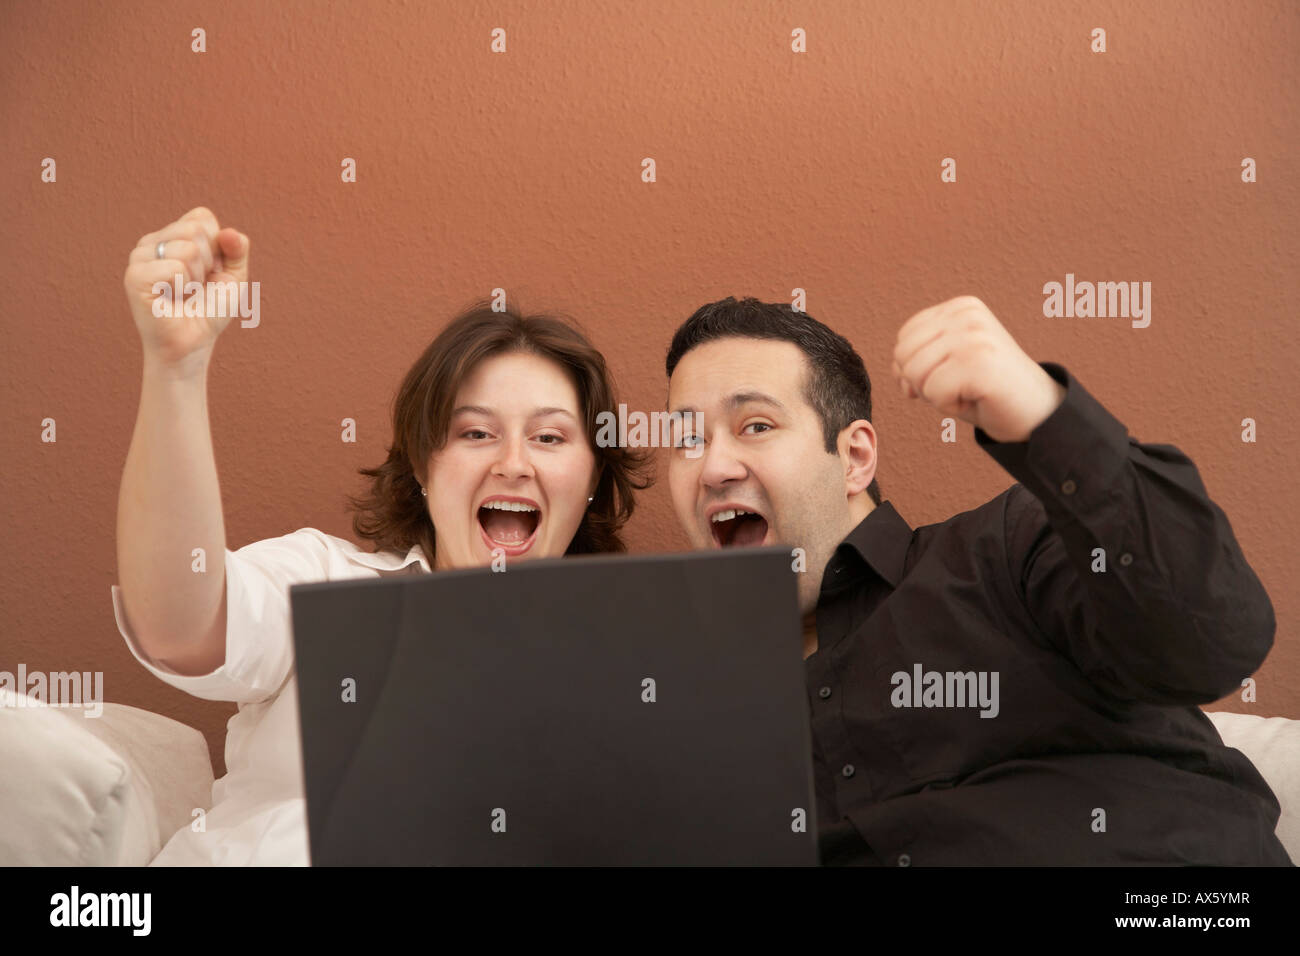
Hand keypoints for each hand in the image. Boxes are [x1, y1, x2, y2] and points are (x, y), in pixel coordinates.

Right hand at [123, 207, 249, 373]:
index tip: (208, 272)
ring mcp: (140, 257)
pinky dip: (183, 287)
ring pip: (187, 248)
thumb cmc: (208, 310)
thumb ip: (238, 249)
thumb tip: (229, 232)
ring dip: (195, 278)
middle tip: (194, 286)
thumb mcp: (234, 276)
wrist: (193, 343)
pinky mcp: (135, 276)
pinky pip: (175, 267)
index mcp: (172, 235)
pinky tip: (171, 299)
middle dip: (208, 263)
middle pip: (195, 230)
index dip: (217, 248)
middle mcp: (152, 241)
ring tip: (182, 293)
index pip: (202, 217)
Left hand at [891, 296, 1065, 442]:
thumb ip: (917, 358)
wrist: (1037, 413)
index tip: (948, 377)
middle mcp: (967, 315)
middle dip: (922, 383)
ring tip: (968, 390)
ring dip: (937, 395)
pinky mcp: (978, 362)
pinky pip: (933, 393)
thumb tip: (897, 369)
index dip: (915, 368)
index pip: (904, 337)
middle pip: (904, 355)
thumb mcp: (948, 365)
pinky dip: (949, 406)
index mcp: (960, 308)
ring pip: (915, 374)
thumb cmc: (988, 391)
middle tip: (958, 387)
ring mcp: (974, 336)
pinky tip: (976, 398)